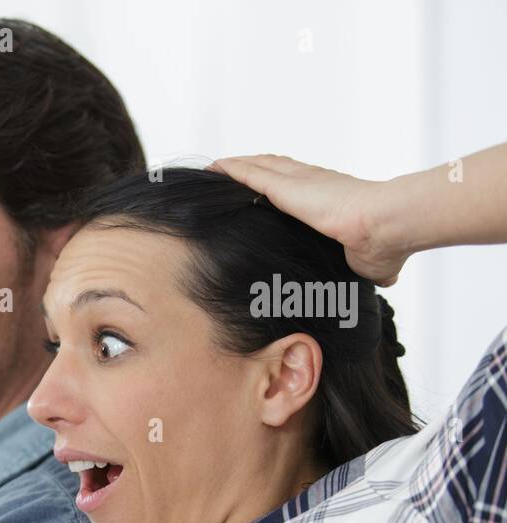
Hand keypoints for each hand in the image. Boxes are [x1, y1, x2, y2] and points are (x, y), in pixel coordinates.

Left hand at [209, 154, 409, 285]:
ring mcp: (299, 181)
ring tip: (217, 169)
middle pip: (276, 167)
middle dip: (255, 168)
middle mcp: (315, 182)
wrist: (384, 228)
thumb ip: (371, 263)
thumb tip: (386, 277)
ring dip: (238, 167)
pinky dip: (230, 170)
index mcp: (334, 196)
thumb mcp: (372, 258)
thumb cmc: (383, 245)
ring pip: (259, 167)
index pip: (303, 183)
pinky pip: (249, 174)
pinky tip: (214, 169)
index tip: (269, 187)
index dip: (285, 182)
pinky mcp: (285, 186)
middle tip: (233, 173)